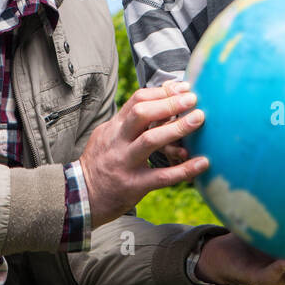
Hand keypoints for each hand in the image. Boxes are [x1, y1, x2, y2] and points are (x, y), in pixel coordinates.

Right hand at [79, 80, 209, 226]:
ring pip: (150, 141)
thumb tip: (161, 101)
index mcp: (113, 128)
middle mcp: (118, 142)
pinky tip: (203, 162)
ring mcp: (125, 163)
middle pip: (141, 114)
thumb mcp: (109, 137)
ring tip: (199, 119)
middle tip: (193, 99)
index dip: (162, 92)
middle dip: (169, 103)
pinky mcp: (134, 185)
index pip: (137, 101)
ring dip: (177, 128)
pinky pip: (162, 176)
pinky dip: (184, 170)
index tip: (183, 88)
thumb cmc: (101, 163)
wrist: (81, 196)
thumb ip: (131, 122)